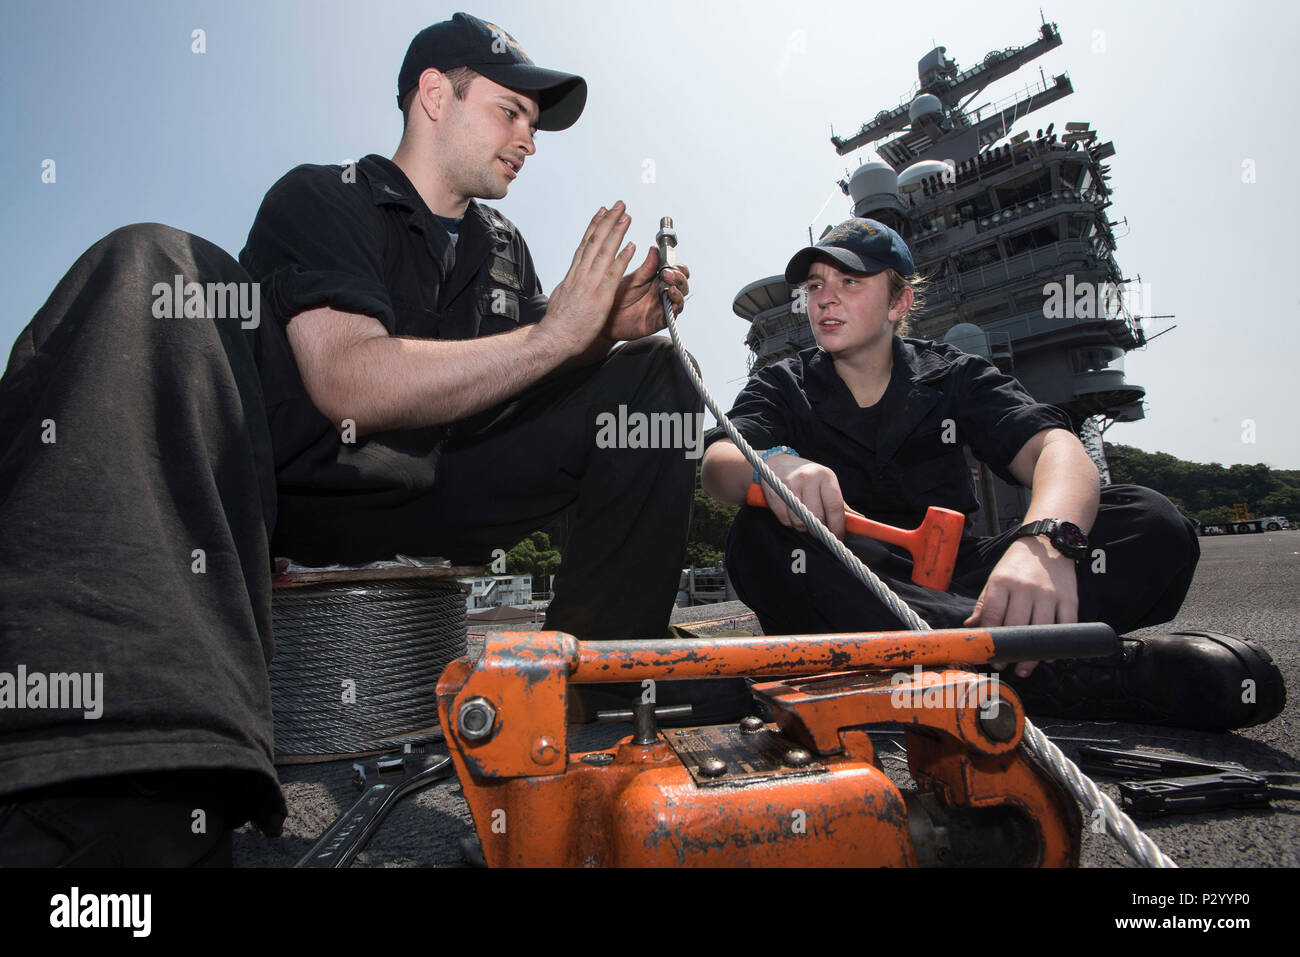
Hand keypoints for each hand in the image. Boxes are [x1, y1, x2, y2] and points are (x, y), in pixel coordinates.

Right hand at [541, 203, 637, 356]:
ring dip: (617, 231)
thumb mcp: (561, 298)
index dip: (594, 226)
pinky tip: (631, 246)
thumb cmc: (559, 324)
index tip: (602, 212)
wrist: (554, 337)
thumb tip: (571, 282)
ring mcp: (590, 283)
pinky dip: (622, 258)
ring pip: (604, 251)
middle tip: (618, 205)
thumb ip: (569, 287)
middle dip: (608, 221)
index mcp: (573, 275)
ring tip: (626, 216)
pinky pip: (613, 273)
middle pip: (595, 241)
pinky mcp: (600, 296)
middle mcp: (581, 274)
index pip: (585, 244)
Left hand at [603, 241, 690, 341]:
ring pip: (680, 298)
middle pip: (682, 283)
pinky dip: (675, 308)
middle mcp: (662, 292)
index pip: (676, 270)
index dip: (677, 267)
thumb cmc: (616, 297)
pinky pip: (672, 315)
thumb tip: (655, 249)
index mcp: (656, 279)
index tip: (668, 263)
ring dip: (678, 291)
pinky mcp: (659, 320)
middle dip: (678, 277)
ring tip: (670, 287)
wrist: (606, 317)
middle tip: (667, 273)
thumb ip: (646, 268)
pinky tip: (672, 302)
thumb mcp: (632, 279)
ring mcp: (662, 306)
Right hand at [759, 454, 846, 540]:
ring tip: (804, 520)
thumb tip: (860, 520)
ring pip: (800, 521)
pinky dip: (790, 523)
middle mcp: (808, 478)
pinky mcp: (775, 493)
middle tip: (820, 532)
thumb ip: (841, 504)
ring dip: (803, 527)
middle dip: (819, 530)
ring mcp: (790, 484)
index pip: (835, 506)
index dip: (837, 526)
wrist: (778, 463)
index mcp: (825, 476)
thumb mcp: (826, 483)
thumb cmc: (808, 477)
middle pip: (816, 516)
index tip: (838, 537)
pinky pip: (785, 520)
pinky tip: (792, 515)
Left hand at [963, 537, 1078, 676]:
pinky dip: (1058, 644)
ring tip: (1023, 668)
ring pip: (1042, 631)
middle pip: (1017, 627)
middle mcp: (1025, 588)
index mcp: (1002, 582)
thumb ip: (984, 604)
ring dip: (1033, 656)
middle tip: (1004, 665)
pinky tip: (1048, 656)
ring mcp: (1049, 594)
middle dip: (1010, 651)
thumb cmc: (1016, 566)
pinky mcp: (1069, 598)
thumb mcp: (995, 580)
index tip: (988, 655)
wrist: (1047, 544)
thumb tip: (970, 628)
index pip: (992, 615)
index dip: (990, 639)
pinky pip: (1066, 626)